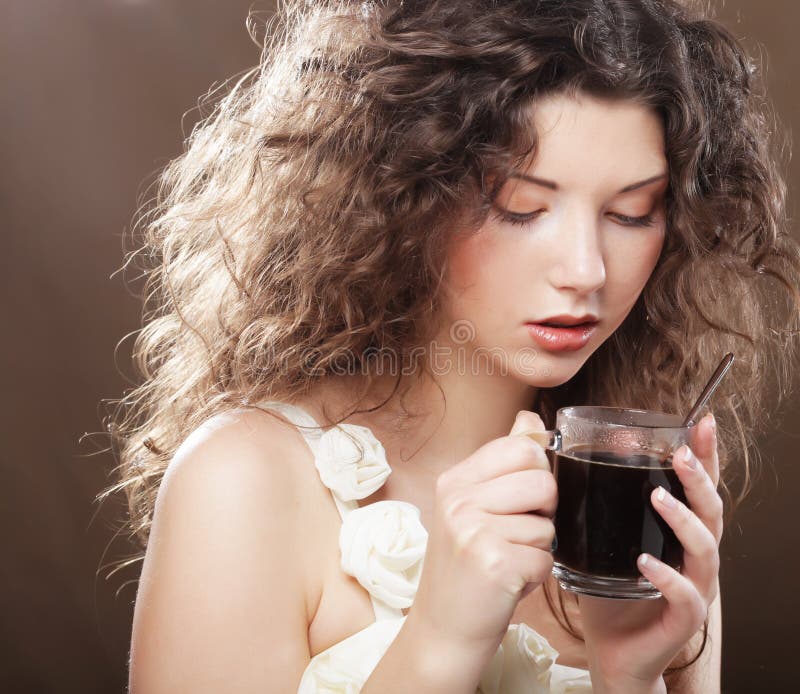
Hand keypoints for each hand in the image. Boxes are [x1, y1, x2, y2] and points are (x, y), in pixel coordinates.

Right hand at [409, 411, 556, 657]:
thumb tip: (531, 419)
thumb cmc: (464, 569)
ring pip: (548, 524)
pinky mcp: (494, 563)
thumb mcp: (472, 508)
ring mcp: (473, 530)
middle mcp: (458, 500)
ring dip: (538, 549)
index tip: (520, 499)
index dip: (536, 473)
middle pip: (542, 481)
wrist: (442, 631)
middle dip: (543, 514)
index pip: (520, 447)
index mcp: (454, 480)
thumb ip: (503, 462)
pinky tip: (508, 582)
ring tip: (507, 560)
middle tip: (513, 536)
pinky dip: (535, 576)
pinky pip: (546, 558)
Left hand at [577, 412, 721, 690]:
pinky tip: (646, 562)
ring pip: (705, 550)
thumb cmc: (608, 589)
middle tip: (680, 453)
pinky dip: (669, 578)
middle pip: (712, 511)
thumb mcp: (600, 537)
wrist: (611, 649)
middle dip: (699, 479)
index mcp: (677, 532)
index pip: (698, 488)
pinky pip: (687, 598)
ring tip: (659, 498)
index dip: (706, 456)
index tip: (703, 421)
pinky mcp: (682, 620)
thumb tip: (569, 450)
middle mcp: (693, 556)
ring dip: (684, 521)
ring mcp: (693, 587)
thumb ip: (595, 499)